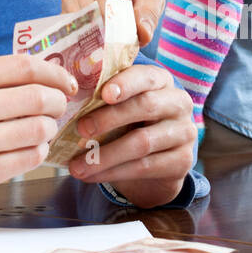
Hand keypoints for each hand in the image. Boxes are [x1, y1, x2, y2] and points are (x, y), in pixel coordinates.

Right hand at [0, 54, 76, 212]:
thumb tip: (39, 75)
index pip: (23, 67)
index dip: (54, 73)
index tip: (65, 81)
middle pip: (37, 97)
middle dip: (58, 102)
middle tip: (58, 106)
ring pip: (37, 129)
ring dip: (49, 129)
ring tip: (42, 129)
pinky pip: (27, 158)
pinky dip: (37, 152)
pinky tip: (29, 148)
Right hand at [60, 0, 163, 46]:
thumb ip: (148, 13)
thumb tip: (143, 34)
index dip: (112, 14)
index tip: (123, 36)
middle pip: (88, 6)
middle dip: (106, 28)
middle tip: (124, 44)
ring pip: (78, 20)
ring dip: (97, 35)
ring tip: (117, 42)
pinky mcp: (65, 8)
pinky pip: (73, 28)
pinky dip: (88, 39)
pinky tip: (104, 41)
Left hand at [66, 63, 196, 207]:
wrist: (158, 159)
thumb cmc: (132, 122)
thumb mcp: (123, 104)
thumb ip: (105, 97)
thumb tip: (68, 99)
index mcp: (161, 80)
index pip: (145, 76)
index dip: (124, 84)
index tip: (102, 94)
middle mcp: (178, 103)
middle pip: (145, 106)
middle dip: (109, 118)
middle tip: (80, 130)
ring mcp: (184, 133)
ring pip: (142, 143)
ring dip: (105, 155)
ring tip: (77, 165)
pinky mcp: (182, 162)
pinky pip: (144, 167)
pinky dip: (113, 173)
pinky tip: (92, 176)